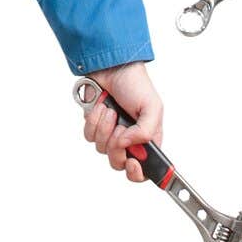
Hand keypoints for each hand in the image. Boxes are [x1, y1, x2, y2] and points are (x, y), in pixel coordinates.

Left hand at [83, 60, 162, 183]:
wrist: (111, 68)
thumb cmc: (135, 85)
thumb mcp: (152, 107)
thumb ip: (146, 132)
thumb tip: (128, 145)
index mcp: (147, 140)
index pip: (144, 170)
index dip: (137, 174)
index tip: (132, 163)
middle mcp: (128, 140)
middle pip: (119, 163)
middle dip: (117, 148)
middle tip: (120, 130)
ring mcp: (110, 134)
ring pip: (102, 149)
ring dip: (105, 128)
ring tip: (112, 111)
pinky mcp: (94, 126)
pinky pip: (89, 136)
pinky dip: (94, 121)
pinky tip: (101, 107)